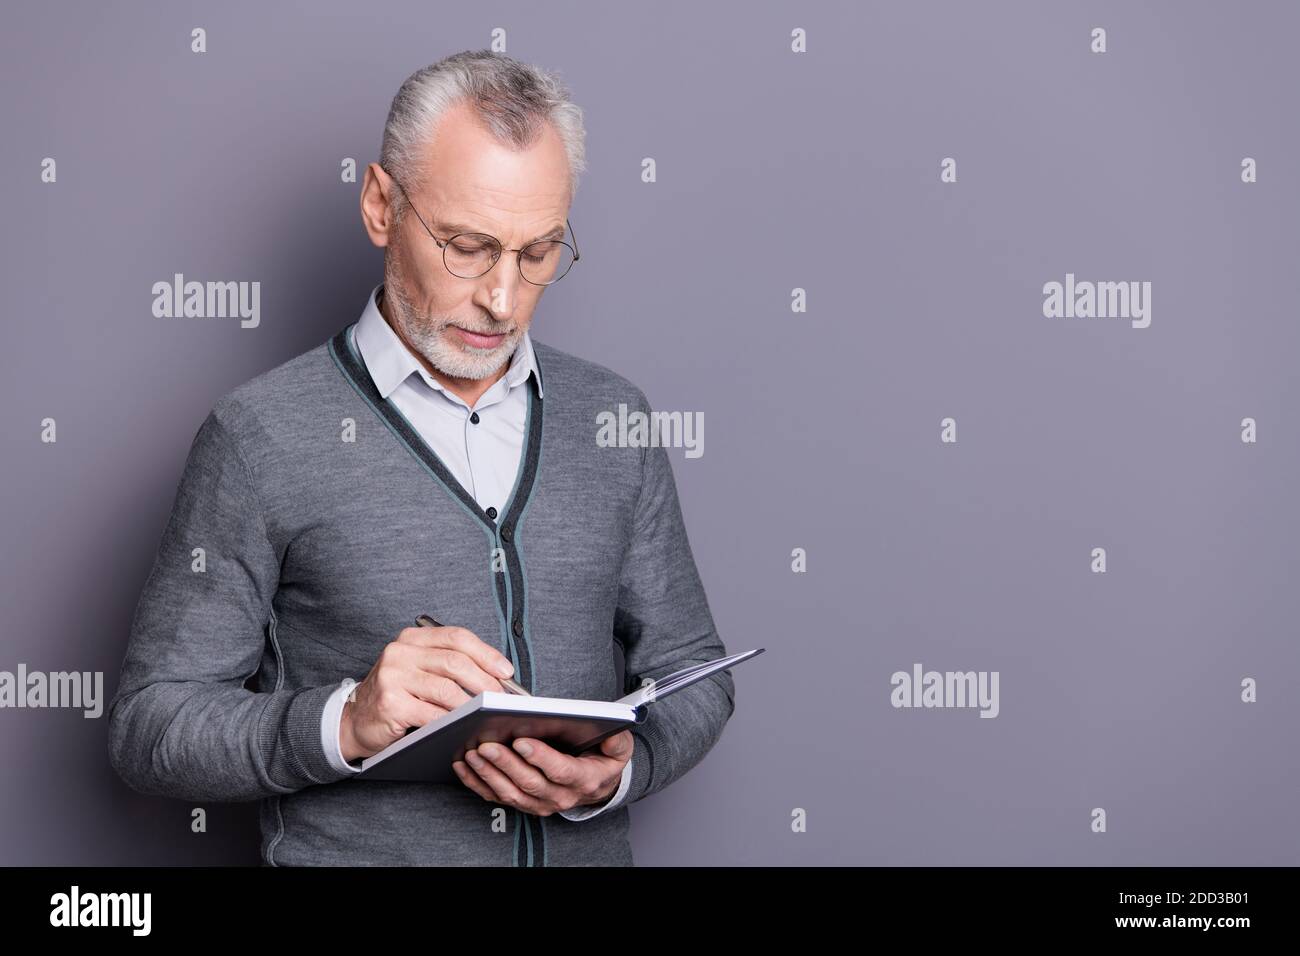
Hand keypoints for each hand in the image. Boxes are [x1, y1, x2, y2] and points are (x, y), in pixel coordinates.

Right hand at [339, 624, 515, 761]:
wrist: (355, 721)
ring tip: (486, 712)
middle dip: (485, 681)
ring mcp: (393, 677)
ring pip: (446, 689)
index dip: (486, 654)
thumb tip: (495, 676)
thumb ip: (448, 666)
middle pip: (455, 662)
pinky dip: (452, 721)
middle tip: (501, 698)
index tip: (506, 671)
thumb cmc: (396, 695)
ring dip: (472, 704)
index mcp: (412, 639)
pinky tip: (463, 725)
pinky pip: (432, 713)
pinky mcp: (390, 703)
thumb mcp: (418, 670)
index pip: (456, 637)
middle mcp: (400, 652)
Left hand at [453, 730, 633, 816]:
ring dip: (488, 774)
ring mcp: (539, 802)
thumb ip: (616, 739)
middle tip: (488, 745)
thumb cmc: (602, 761)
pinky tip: (465, 767)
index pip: (560, 771)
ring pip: (510, 792)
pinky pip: (497, 796)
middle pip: (529, 782)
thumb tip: (612, 728)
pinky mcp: (523, 802)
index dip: (540, 757)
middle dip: (506, 763)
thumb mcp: (618, 747)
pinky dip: (478, 783)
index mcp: (582, 780)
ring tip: (473, 753)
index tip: (522, 741)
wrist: (596, 785)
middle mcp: (560, 796)